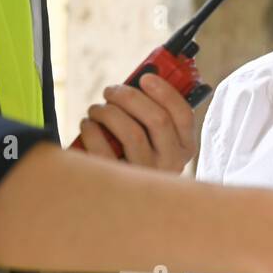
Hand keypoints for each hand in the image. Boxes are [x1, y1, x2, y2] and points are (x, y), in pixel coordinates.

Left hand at [76, 73, 196, 172]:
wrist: (117, 197)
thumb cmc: (133, 152)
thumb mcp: (154, 137)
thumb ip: (153, 110)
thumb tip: (142, 76)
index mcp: (184, 147)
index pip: (184, 115)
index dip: (165, 92)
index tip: (145, 77)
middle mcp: (171, 163)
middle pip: (158, 120)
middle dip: (130, 97)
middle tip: (111, 90)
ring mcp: (147, 175)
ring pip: (132, 133)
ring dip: (108, 112)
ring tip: (96, 108)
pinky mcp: (119, 182)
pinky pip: (105, 150)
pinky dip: (92, 131)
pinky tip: (87, 125)